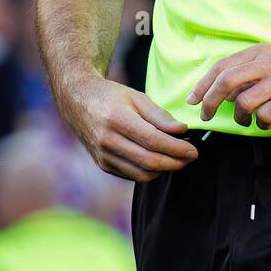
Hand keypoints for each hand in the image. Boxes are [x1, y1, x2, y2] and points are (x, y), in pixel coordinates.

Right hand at [67, 75, 197, 182]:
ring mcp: (103, 156)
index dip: (177, 148)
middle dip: (175, 162)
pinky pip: (132, 175)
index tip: (194, 149)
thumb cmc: (110, 96)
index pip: (153, 141)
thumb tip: (182, 131)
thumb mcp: (136, 97)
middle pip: (149, 161)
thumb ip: (160, 115)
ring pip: (141, 174)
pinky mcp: (103, 165)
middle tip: (191, 157)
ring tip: (178, 159)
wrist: (77, 100)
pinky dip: (149, 171)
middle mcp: (107, 141)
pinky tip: (160, 161)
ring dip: (164, 170)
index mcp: (117, 119)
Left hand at [186, 44, 270, 129]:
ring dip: (240, 117)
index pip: (222, 67)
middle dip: (210, 101)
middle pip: (226, 82)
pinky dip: (261, 123)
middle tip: (206, 115)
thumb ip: (251, 71)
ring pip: (244, 101)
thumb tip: (227, 93)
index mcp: (259, 52)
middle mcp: (266, 63)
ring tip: (247, 121)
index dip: (203, 84)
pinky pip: (266, 114)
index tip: (193, 99)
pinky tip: (267, 123)